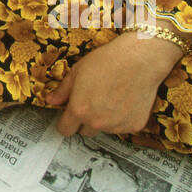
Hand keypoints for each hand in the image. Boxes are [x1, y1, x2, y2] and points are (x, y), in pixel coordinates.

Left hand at [47, 30, 181, 136]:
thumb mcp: (77, 71)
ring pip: (104, 129)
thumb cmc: (107, 61)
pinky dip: (122, 118)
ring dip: (104, 119)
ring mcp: (116, 126)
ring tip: (111, 96)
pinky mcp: (134, 126)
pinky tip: (125, 99)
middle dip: (85, 120)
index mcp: (79, 110)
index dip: (65, 123)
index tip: (68, 117)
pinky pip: (122, 127)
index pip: (65, 130)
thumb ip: (62, 90)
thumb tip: (51, 101)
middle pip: (85, 131)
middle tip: (93, 101)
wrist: (139, 60)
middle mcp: (97, 122)